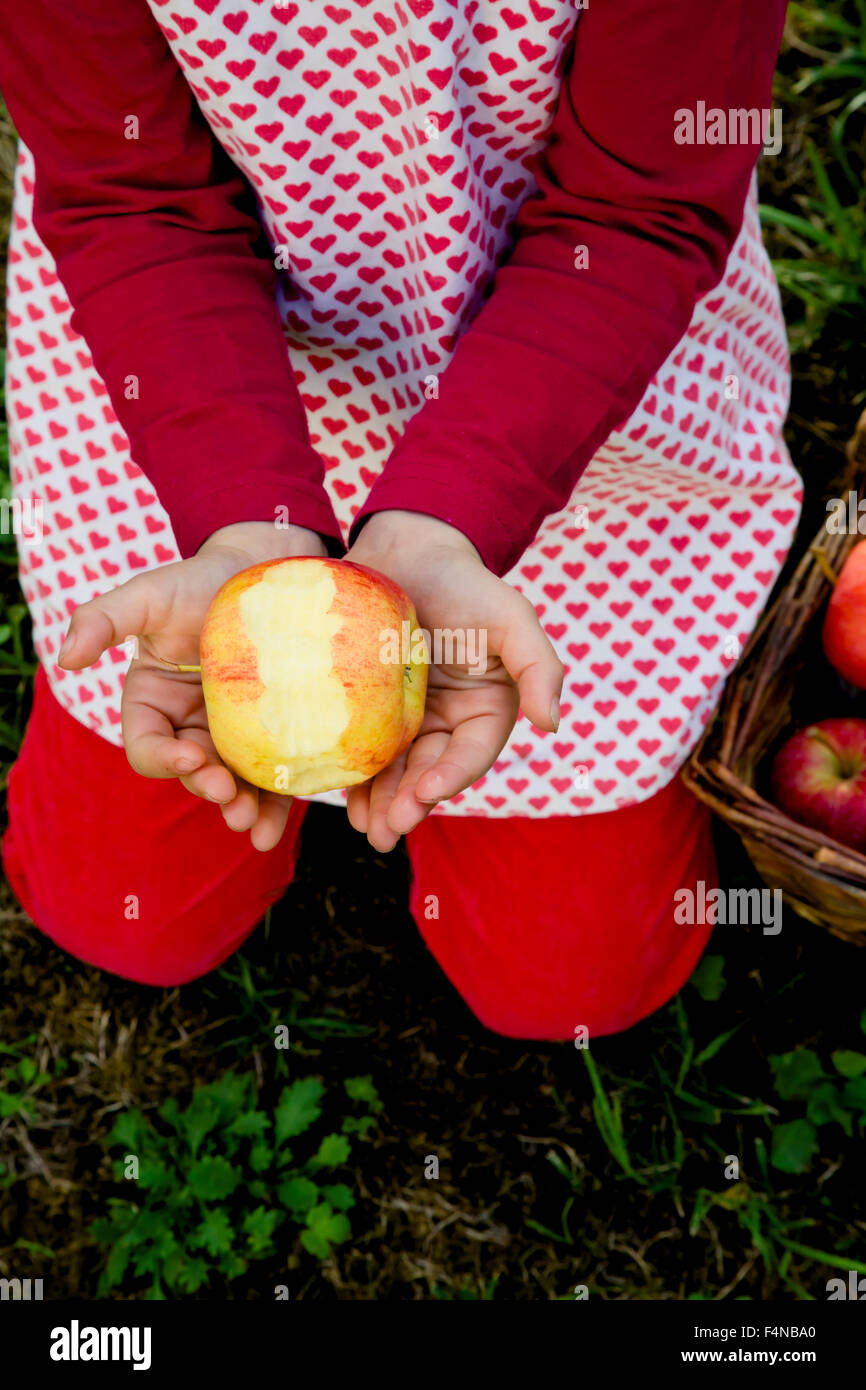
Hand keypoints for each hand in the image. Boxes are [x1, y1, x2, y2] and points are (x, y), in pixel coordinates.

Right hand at [58, 521, 328, 850]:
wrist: (264, 570)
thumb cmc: (200, 582)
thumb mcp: (148, 594)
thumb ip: (103, 619)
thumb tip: (66, 659)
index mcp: (152, 704)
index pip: (147, 746)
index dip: (162, 758)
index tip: (190, 756)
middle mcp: (189, 727)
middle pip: (192, 773)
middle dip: (208, 789)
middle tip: (229, 795)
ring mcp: (232, 736)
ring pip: (233, 784)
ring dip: (242, 808)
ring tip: (255, 822)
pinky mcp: (273, 737)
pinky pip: (273, 775)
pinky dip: (279, 801)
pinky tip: (286, 818)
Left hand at [344, 509, 563, 851]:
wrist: (404, 548)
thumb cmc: (462, 580)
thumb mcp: (510, 614)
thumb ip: (539, 665)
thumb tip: (551, 723)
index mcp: (485, 709)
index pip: (471, 753)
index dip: (450, 777)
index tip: (424, 793)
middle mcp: (446, 721)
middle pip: (429, 772)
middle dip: (409, 805)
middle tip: (386, 831)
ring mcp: (404, 718)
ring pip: (394, 770)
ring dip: (380, 803)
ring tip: (364, 828)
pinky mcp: (366, 709)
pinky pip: (359, 748)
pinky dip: (351, 775)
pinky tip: (337, 795)